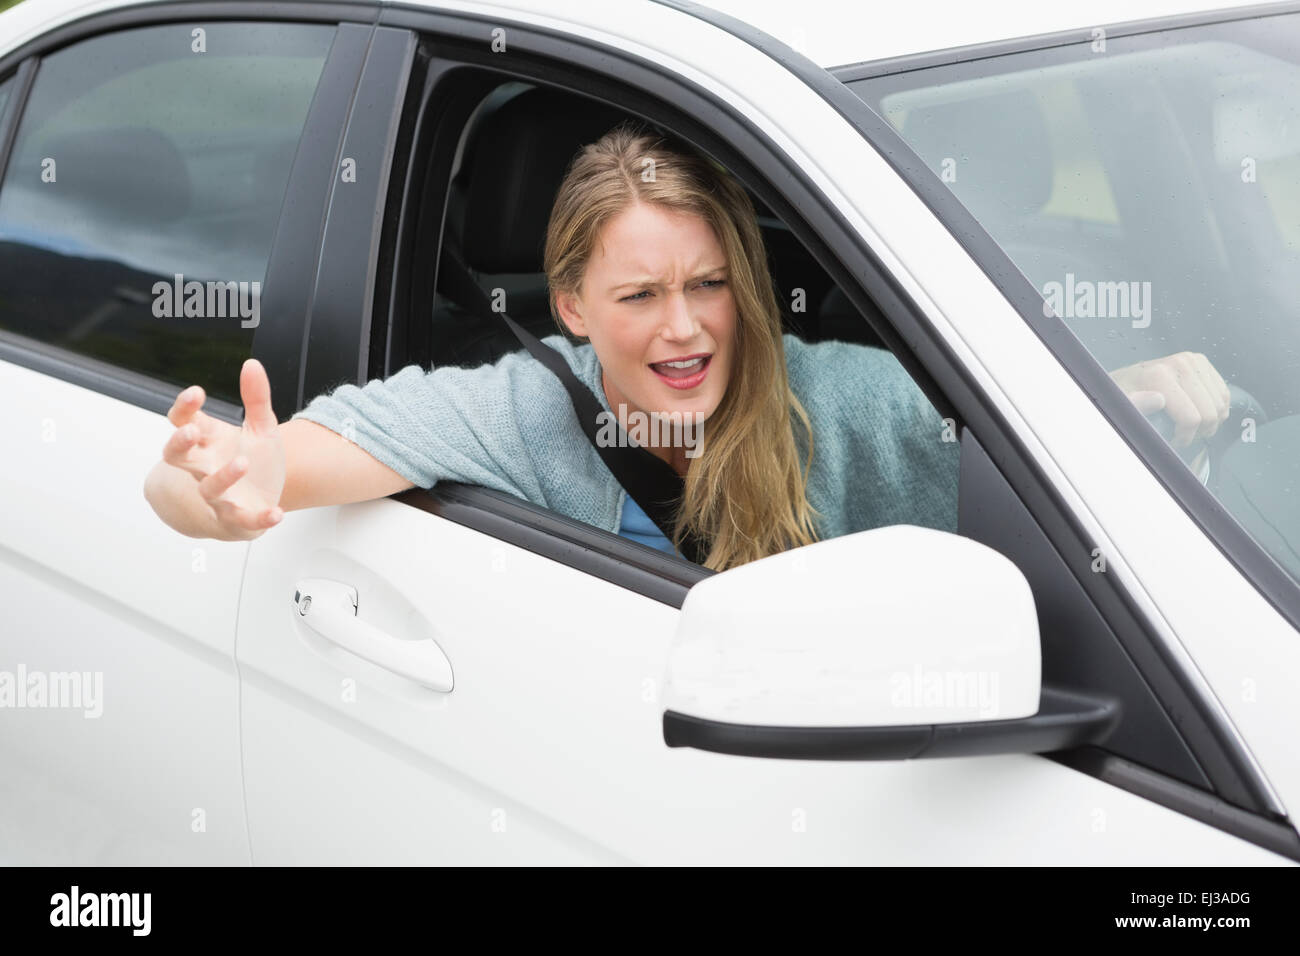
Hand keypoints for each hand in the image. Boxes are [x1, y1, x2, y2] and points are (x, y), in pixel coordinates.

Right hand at [162, 359, 286, 539]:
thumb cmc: (253, 462)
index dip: (184, 408)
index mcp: (208, 442)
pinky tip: (277, 513)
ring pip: (209, 488)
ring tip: (242, 462)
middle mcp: (205, 468)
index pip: (183, 422)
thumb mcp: (261, 428)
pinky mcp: (238, 519)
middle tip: (190, 431)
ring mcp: (219, 496)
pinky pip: (245, 521)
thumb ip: (256, 398)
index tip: (196, 393)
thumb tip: (252, 364)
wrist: (259, 502)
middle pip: (176, 456)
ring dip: (223, 476)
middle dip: (179, 443)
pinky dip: (261, 518)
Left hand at [1108, 351, 1229, 448]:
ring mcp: (1193, 361)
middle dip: (1198, 431)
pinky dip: (1217, 409)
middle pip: (1209, 412)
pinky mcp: (1202, 362)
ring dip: (1209, 422)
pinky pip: (1224, 394)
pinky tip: (1200, 415)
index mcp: (1161, 375)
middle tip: (1182, 436)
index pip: (1191, 417)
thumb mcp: (1122, 405)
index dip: (1184, 437)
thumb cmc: (1124, 396)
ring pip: (1220, 405)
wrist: (1127, 379)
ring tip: (1190, 427)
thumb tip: (1159, 400)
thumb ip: (1136, 405)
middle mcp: (1180, 363)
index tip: (1172, 440)